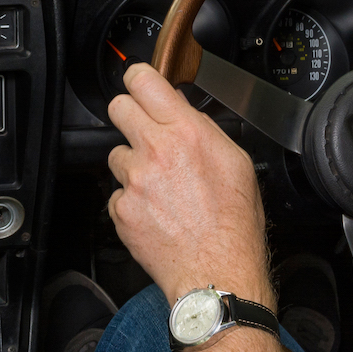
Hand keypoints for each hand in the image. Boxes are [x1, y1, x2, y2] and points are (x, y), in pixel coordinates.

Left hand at [106, 62, 270, 305]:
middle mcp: (155, 151)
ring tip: (159, 186)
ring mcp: (134, 180)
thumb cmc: (233, 224)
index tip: (139, 84)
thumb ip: (204, 129)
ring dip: (132, 164)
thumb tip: (182, 112)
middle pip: (118, 107)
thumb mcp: (236, 162)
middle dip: (129, 115)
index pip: (143, 80)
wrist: (216, 272)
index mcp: (187, 132)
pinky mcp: (121, 207)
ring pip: (116, 154)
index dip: (138, 79)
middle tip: (144, 131)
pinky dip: (131, 200)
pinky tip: (155, 212)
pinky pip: (117, 193)